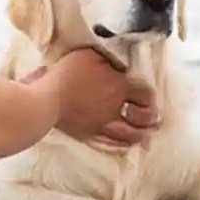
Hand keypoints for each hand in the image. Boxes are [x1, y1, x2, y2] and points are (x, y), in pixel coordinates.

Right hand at [30, 49, 160, 145]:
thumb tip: (116, 62)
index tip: (150, 97)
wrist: (44, 100)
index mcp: (119, 86)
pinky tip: (122, 146)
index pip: (145, 93)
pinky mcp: (87, 135)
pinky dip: (119, 145)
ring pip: (127, 135)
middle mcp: (115, 108)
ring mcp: (101, 125)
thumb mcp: (89, 54)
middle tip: (155, 121)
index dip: (151, 96)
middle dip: (150, 120)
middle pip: (141, 119)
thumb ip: (106, 58)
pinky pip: (108, 143)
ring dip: (139, 136)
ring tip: (144, 136)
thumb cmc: (67, 74)